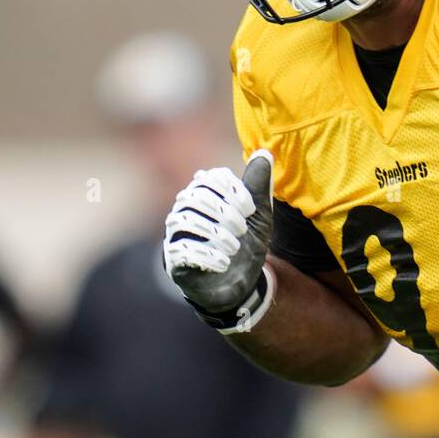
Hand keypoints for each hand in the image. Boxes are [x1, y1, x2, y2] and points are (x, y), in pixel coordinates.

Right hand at [162, 149, 274, 332]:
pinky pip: (180, 251)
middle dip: (223, 212)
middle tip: (243, 229)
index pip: (209, 179)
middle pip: (194, 198)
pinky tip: (224, 263)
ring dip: (214, 233)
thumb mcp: (259, 216)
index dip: (231, 189)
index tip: (251, 208)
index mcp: (205, 197)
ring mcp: (177, 236)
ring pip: (183, 221)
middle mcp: (185, 212)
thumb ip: (258, 186)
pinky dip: (206, 255)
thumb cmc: (247, 245)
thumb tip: (264, 153)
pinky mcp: (175, 261)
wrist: (243, 285)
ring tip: (234, 248)